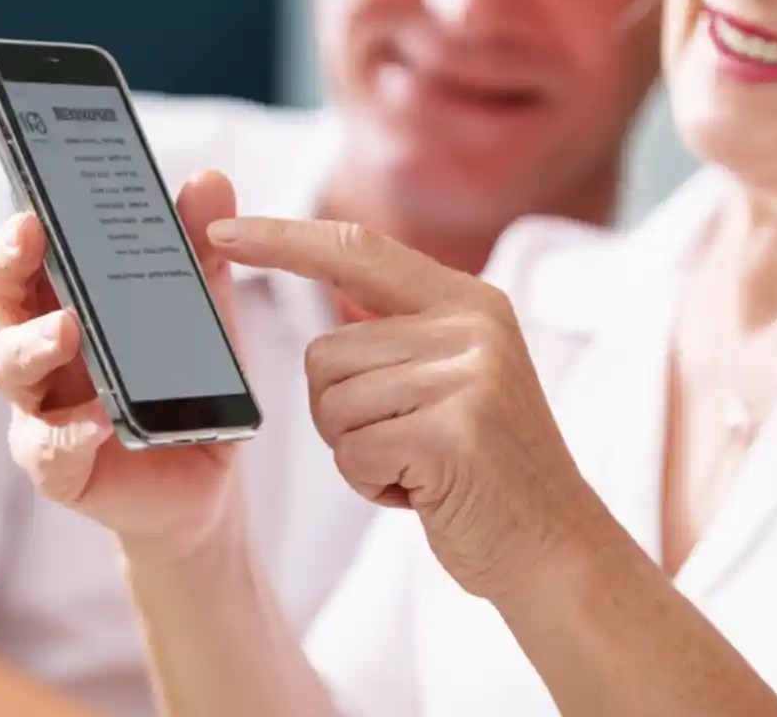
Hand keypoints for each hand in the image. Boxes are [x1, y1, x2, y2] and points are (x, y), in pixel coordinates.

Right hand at [0, 171, 244, 558]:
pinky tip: (102, 419)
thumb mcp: (208, 316)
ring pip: (12, 372)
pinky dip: (72, 433)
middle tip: (31, 235)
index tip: (36, 193)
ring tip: (68, 330)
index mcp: (69, 307)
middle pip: (5, 302)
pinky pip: (51, 450)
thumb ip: (202, 254)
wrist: (206, 479)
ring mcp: (44, 412)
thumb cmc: (189, 387)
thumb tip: (210, 179)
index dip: (24, 224)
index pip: (31, 257)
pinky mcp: (62, 470)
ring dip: (34, 346)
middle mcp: (43, 355)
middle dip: (9, 264)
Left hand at [209, 218, 602, 598]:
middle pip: (325, 353)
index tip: (222, 231)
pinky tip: (426, 492)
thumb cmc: (486, 472)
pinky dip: (372, 484)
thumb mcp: (460, 380)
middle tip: (407, 446)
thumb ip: (404, 339)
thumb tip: (328, 319)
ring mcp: (469, 375)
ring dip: (359, 453)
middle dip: (340, 414)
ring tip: (423, 468)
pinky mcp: (455, 430)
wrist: (555, 547)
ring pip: (332, 404)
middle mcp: (472, 326)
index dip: (285, 239)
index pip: (357, 250)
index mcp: (469, 303)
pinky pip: (352, 451)